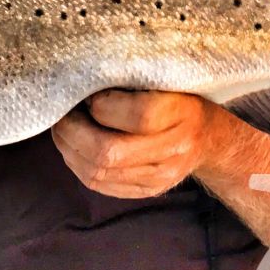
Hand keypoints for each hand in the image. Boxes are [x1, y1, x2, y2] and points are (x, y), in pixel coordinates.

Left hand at [51, 89, 224, 197]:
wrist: (207, 138)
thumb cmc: (178, 97)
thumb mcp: (164, 78)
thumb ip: (130, 80)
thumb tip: (83, 81)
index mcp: (181, 113)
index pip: (137, 116)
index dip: (102, 105)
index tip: (91, 95)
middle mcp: (173, 149)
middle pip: (109, 152)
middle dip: (73, 132)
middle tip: (62, 115)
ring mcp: (160, 176)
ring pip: (98, 173)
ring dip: (69, 150)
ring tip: (63, 130)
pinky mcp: (146, 191)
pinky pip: (100, 185)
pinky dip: (78, 165)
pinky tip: (73, 148)